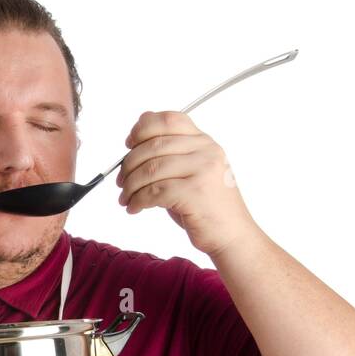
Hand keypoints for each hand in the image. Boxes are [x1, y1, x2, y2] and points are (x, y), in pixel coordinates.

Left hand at [117, 110, 260, 258]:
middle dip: (129, 165)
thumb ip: (171, 153)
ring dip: (130, 185)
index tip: (129, 143)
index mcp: (204, 142)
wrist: (232, 235)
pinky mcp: (195, 193)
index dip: (143, 128)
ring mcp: (203, 170)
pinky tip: (135, 208)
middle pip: (153, 145)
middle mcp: (206, 151)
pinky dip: (138, 200)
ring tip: (126, 198)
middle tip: (121, 182)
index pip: (169, 120)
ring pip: (151, 169)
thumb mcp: (192, 172)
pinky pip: (154, 191)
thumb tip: (137, 134)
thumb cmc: (208, 206)